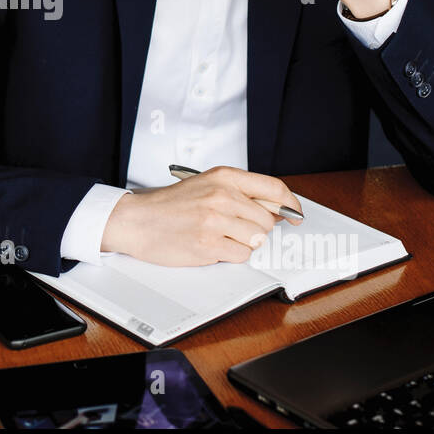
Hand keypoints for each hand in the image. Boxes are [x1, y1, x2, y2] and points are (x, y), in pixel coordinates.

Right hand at [100, 166, 303, 266]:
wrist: (137, 221)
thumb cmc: (170, 205)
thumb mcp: (206, 185)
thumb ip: (241, 193)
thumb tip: (278, 210)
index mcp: (224, 177)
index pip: (274, 188)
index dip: (291, 204)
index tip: (296, 215)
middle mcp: (222, 196)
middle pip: (267, 220)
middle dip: (256, 228)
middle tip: (233, 228)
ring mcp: (215, 221)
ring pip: (256, 240)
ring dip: (242, 243)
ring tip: (218, 236)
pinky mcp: (208, 245)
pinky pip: (241, 256)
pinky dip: (230, 255)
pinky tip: (211, 246)